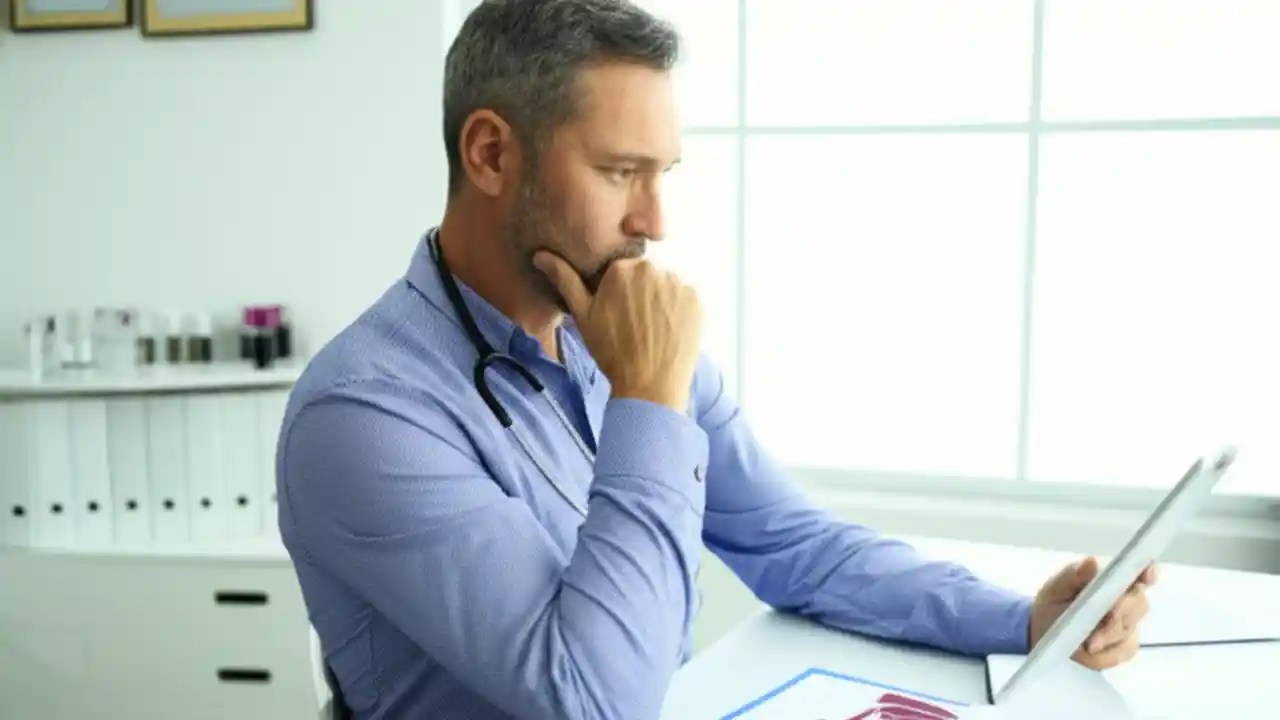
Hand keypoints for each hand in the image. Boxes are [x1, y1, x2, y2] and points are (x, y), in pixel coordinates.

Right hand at [533, 251, 701, 412]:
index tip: (617, 314)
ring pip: (665, 286)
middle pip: (645, 275)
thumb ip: (565, 281)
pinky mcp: (696, 300)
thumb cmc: (612, 352)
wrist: (650, 386)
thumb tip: (540, 255)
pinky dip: (677, 311)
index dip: (617, 293)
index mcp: (623, 268)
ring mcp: (678, 284)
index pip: (621, 271)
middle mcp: (653, 268)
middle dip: (640, 293)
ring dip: (660, 301)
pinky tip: (668, 332)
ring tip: (652, 331)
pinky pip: (684, 298)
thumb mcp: (583, 316)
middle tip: (635, 325)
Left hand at [1029, 557, 1157, 669]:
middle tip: (1099, 627)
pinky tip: (1087, 653)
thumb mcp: (1057, 586)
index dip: (1148, 572)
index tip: (1146, 576)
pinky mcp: (1126, 646)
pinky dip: (1103, 655)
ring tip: (1085, 644)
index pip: (1141, 571)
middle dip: (1118, 616)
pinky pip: (1122, 652)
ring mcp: (1130, 623)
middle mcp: (1128, 598)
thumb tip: (1092, 561)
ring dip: (1107, 638)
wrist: (1043, 629)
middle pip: (1139, 604)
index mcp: (1114, 576)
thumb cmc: (1054, 600)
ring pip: (1129, 631)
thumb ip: (1074, 574)